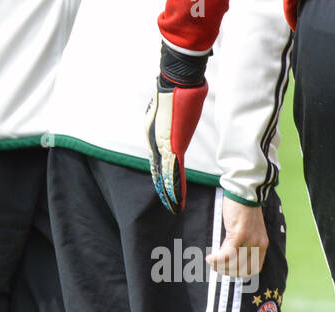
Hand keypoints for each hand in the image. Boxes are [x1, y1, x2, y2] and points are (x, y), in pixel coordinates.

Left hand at [145, 44, 209, 212]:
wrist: (176, 82)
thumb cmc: (177, 90)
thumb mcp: (172, 109)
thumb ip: (174, 118)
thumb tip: (179, 112)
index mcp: (155, 135)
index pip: (158, 160)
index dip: (162, 176)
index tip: (165, 188)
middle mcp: (156, 142)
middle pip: (160, 171)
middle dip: (165, 189)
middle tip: (170, 204)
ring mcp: (163, 144)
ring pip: (166, 175)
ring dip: (171, 194)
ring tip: (175, 207)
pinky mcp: (172, 145)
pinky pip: (173, 172)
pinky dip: (176, 188)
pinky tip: (178, 199)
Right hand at [206, 199, 268, 278]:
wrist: (245, 193)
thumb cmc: (244, 209)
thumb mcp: (249, 230)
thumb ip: (244, 243)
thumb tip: (231, 256)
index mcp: (262, 245)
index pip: (255, 269)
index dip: (241, 273)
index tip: (229, 271)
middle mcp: (258, 245)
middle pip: (243, 268)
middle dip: (228, 271)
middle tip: (217, 267)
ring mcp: (250, 240)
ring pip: (234, 263)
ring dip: (221, 266)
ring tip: (212, 262)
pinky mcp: (240, 234)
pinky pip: (228, 253)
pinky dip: (218, 259)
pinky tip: (210, 258)